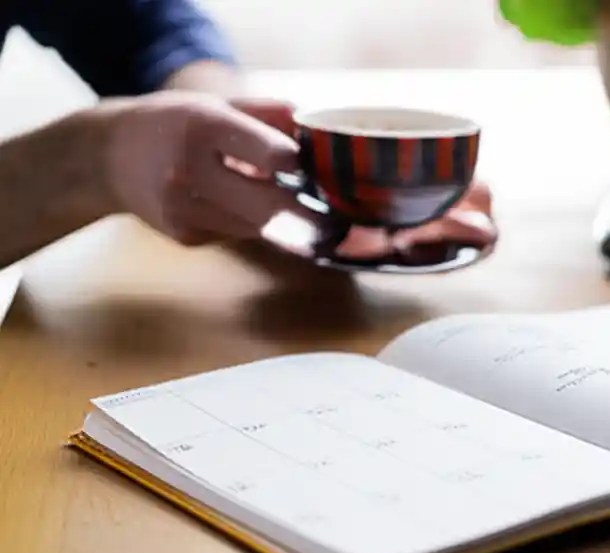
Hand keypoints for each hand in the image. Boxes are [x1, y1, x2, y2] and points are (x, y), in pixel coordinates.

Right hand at [101, 92, 497, 264]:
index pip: (267, 153)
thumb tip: (320, 129)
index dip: (301, 167)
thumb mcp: (218, 104)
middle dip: (313, 220)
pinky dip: (257, 227)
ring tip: (322, 222)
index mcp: (203, 127)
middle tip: (347, 226)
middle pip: (268, 206)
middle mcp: (190, 171)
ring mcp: (186, 210)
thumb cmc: (176, 124)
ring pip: (259, 227)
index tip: (329, 177)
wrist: (107, 156)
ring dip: (292, 225)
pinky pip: (240, 235)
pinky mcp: (187, 237)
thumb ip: (270, 115)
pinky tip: (258, 214)